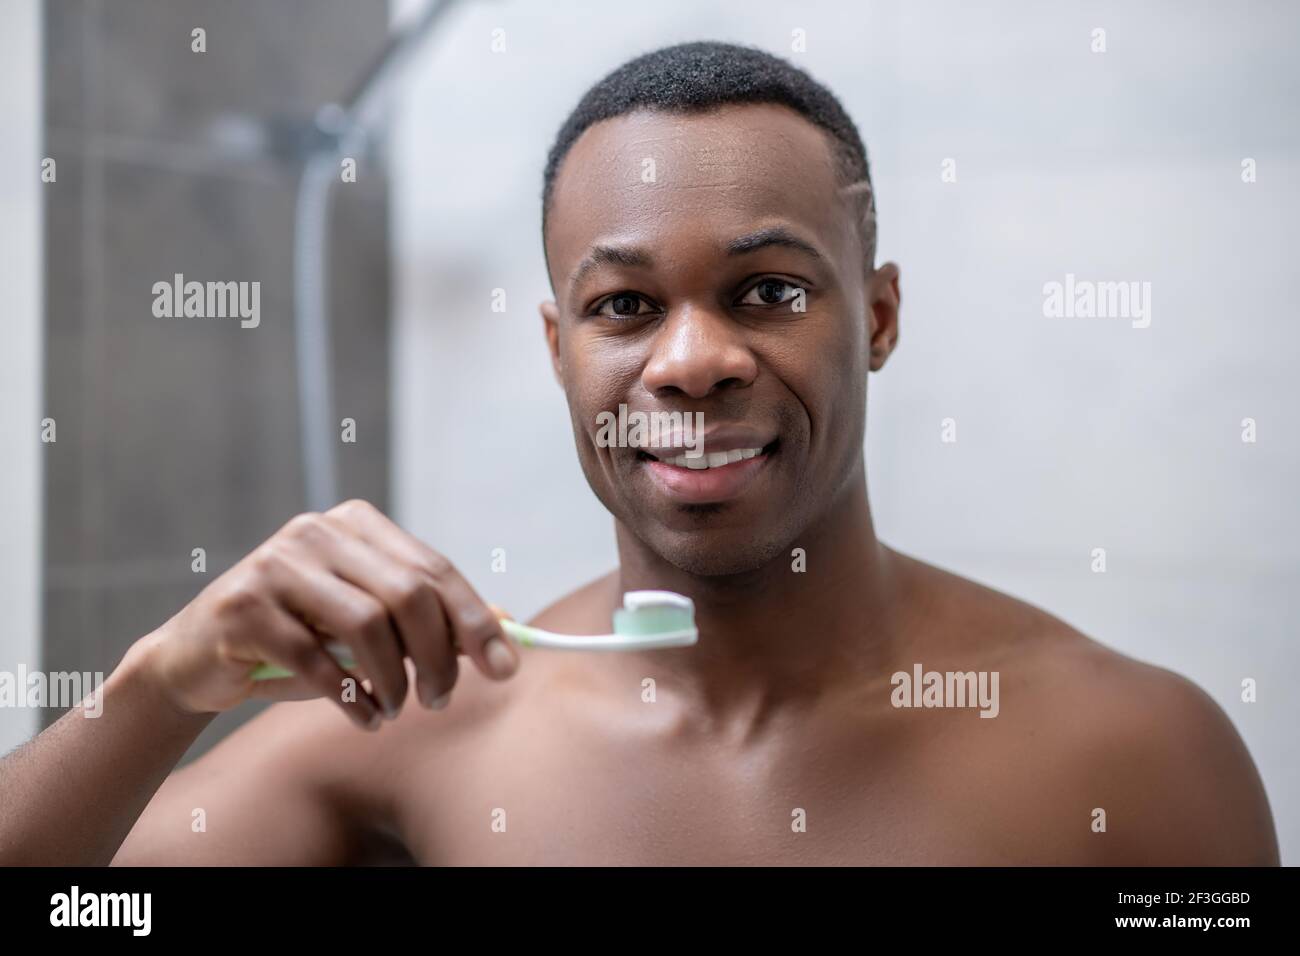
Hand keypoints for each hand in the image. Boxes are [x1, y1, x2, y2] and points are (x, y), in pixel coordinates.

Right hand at [134, 499, 518, 728]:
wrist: (198, 655)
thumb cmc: (299, 635)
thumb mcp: (368, 619)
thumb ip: (430, 615)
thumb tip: (508, 624)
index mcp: (356, 523)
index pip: (434, 569)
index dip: (475, 621)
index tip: (504, 668)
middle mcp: (317, 531)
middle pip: (408, 594)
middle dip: (438, 656)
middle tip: (441, 699)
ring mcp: (276, 563)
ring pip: (367, 625)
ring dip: (395, 680)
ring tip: (397, 708)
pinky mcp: (242, 606)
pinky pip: (316, 660)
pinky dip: (351, 697)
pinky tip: (364, 715)